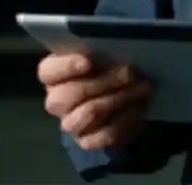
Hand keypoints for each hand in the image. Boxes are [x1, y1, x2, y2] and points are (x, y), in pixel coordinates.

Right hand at [38, 53, 153, 150]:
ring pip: (90, 113)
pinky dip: (127, 119)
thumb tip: (117, 50)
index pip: (48, 71)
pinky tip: (140, 107)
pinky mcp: (87, 141)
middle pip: (70, 94)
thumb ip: (101, 50)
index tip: (87, 61)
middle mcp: (56, 101)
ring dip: (120, 98)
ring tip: (143, 88)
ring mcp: (70, 123)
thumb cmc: (104, 67)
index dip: (66, 66)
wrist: (115, 96)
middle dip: (104, 82)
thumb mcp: (100, 53)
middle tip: (130, 72)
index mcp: (53, 75)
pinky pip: (106, 134)